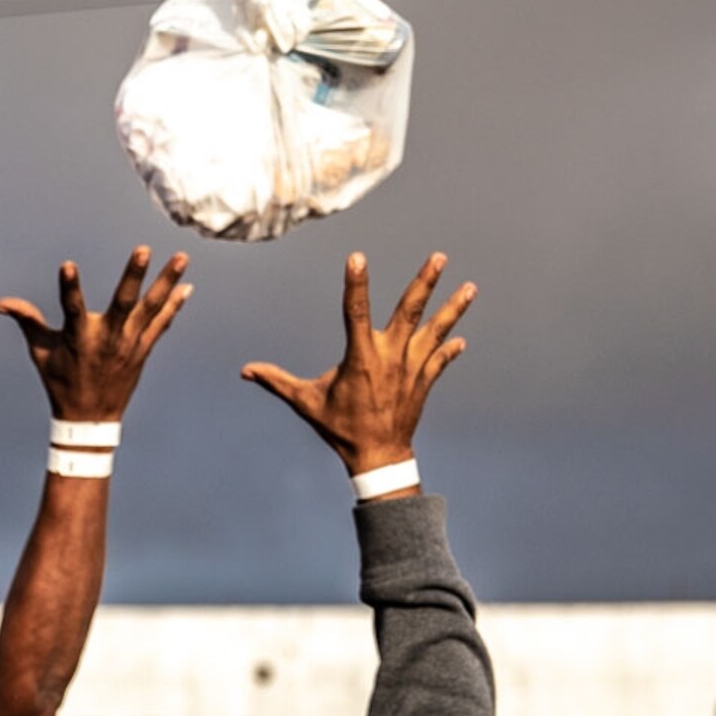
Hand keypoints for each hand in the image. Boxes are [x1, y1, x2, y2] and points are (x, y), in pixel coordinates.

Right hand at [0, 248, 191, 423]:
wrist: (90, 420)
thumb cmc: (60, 382)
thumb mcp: (40, 352)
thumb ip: (27, 320)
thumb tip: (0, 303)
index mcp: (78, 338)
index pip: (72, 308)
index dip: (69, 287)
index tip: (67, 265)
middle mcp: (107, 339)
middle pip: (123, 303)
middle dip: (133, 276)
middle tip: (142, 249)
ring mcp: (129, 344)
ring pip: (151, 309)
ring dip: (166, 282)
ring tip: (181, 257)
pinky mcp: (142, 350)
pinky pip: (161, 324)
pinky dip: (174, 306)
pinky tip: (186, 285)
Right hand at [240, 252, 474, 477]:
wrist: (378, 458)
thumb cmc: (340, 429)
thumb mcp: (306, 403)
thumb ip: (277, 381)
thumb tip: (245, 371)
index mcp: (361, 357)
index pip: (356, 311)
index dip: (356, 284)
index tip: (357, 258)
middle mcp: (391, 357)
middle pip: (410, 311)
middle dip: (425, 282)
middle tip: (439, 257)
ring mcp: (411, 368)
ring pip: (435, 331)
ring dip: (453, 308)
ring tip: (471, 287)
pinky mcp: (423, 382)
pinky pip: (440, 361)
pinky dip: (449, 350)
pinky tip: (460, 339)